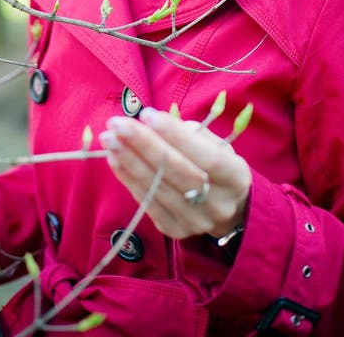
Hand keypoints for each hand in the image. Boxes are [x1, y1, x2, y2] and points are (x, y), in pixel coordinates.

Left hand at [99, 108, 251, 240]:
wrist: (229, 210)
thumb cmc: (218, 166)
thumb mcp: (217, 146)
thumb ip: (190, 135)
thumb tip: (154, 124)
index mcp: (235, 177)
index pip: (205, 156)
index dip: (174, 135)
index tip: (146, 114)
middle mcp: (217, 203)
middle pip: (176, 172)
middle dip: (143, 144)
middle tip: (116, 124)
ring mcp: (195, 221)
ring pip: (157, 188)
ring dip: (129, 161)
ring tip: (108, 139)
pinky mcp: (175, 230)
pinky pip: (147, 202)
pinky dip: (128, 178)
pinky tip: (114, 159)